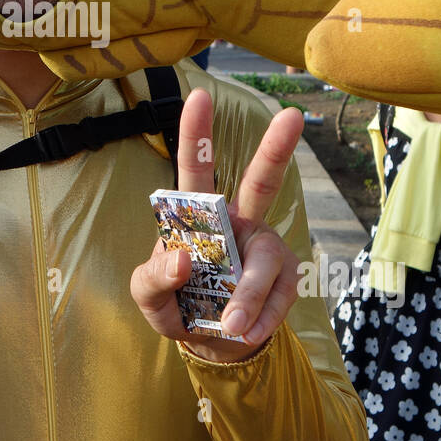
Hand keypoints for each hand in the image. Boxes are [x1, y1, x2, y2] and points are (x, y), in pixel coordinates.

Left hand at [130, 88, 304, 362]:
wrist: (211, 344)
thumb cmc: (176, 305)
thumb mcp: (147, 298)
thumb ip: (153, 278)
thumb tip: (183, 259)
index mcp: (199, 215)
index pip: (197, 169)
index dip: (197, 135)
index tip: (199, 96)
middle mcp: (238, 221)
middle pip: (261, 181)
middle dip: (276, 149)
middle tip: (293, 116)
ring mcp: (265, 248)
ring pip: (267, 257)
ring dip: (250, 293)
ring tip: (228, 326)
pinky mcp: (285, 278)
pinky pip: (278, 296)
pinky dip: (259, 318)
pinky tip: (240, 333)